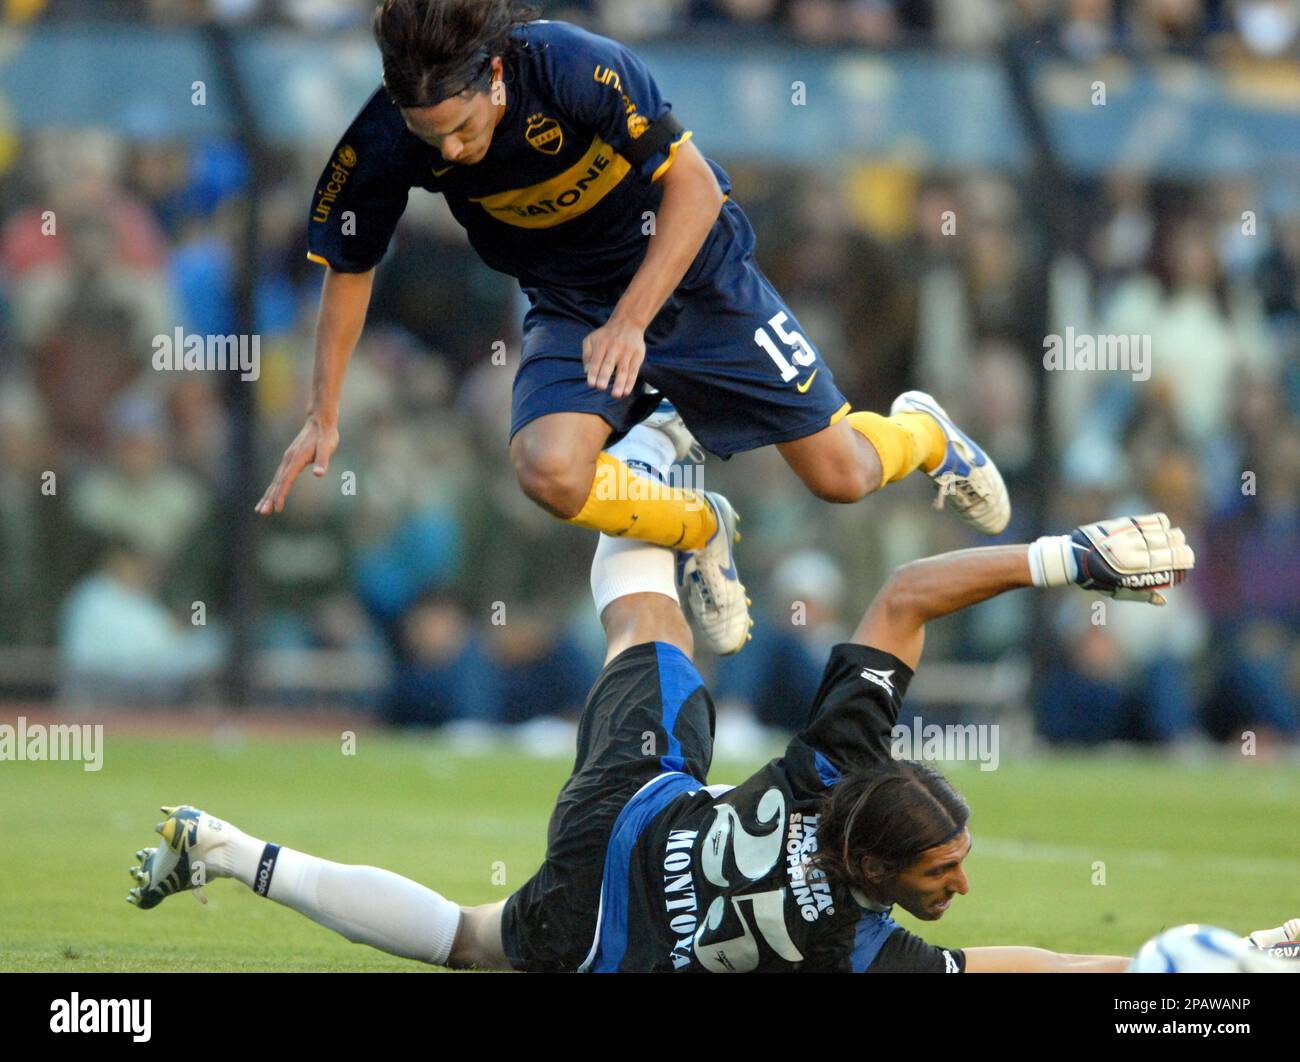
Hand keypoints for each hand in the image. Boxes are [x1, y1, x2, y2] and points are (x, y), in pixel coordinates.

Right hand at [255, 414, 338, 514]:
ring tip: (261, 510)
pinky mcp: (289, 460)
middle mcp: (288, 460)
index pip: (286, 480)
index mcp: (296, 459)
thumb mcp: (327, 447)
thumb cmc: (325, 436)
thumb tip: (319, 474)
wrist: (319, 421)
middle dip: (269, 498)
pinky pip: (279, 477)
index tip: (277, 508)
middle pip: (277, 482)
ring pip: (275, 481)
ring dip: (268, 495)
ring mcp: (287, 460)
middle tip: (262, 512)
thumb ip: (323, 461)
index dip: (281, 494)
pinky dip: (273, 487)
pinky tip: (271, 495)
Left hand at [582, 315, 645, 398]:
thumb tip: (586, 371)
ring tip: (616, 395)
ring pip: (623, 369)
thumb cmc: (606, 335)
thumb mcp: (592, 339)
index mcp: (602, 344)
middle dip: (604, 376)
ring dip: (620, 383)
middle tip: (601, 388)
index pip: (596, 360)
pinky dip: (630, 382)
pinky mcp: (637, 356)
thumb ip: (587, 354)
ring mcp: (627, 352)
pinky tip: (626, 391)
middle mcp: (615, 348)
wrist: (628, 322)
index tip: (591, 384)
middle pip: (609, 364)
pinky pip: (634, 371)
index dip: (593, 372)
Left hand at [1069, 512, 1194, 604]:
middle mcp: (1135, 552)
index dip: (1183, 559)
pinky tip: (1163, 525)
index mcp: (1137, 570)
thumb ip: (1142, 594)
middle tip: (1183, 548)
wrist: (1073, 558)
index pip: (1170, 562)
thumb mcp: (1118, 591)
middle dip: (1180, 546)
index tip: (1188, 559)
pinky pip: (1148, 521)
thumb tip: (1164, 601)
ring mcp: (1129, 537)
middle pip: (1169, 546)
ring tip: (1176, 536)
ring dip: (1172, 534)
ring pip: (1162, 532)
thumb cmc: (1096, 578)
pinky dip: (1159, 522)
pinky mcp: (1122, 525)